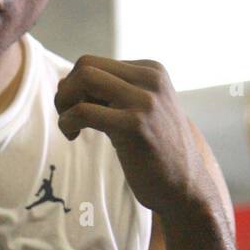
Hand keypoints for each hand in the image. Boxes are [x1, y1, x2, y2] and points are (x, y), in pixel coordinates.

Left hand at [54, 55, 212, 216]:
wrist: (185, 186)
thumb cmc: (156, 153)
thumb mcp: (138, 112)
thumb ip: (109, 95)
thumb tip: (64, 81)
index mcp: (151, 71)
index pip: (95, 63)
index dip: (76, 88)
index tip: (79, 113)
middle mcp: (150, 79)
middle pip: (86, 65)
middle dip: (65, 91)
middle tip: (67, 117)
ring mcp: (144, 100)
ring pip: (84, 78)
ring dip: (64, 103)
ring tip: (70, 127)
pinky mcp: (134, 125)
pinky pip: (83, 111)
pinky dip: (67, 121)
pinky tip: (72, 136)